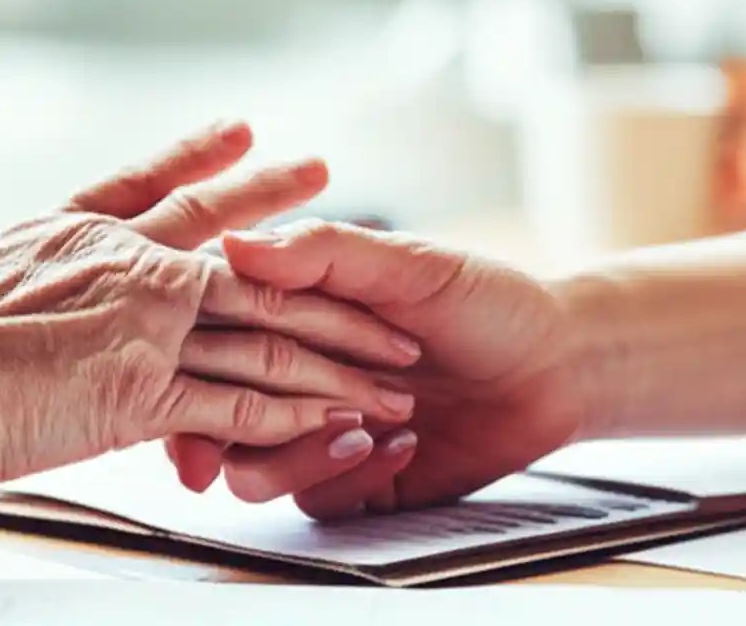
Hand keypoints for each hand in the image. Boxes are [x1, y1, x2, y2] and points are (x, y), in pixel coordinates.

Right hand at [0, 126, 418, 487]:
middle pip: (242, 249)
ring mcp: (147, 327)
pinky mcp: (147, 394)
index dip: (205, 155)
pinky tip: (336, 412)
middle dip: (305, 229)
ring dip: (337, 348)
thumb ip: (28, 273)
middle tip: (343, 195)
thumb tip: (28, 273)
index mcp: (81, 235)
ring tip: (390, 352)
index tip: (242, 129)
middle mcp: (129, 267)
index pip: (157, 183)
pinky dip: (296, 411)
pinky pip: (242, 402)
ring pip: (266, 331)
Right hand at [169, 220, 597, 517]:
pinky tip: (407, 443)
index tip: (203, 369)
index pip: (204, 342)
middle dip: (252, 417)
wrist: (554, 365)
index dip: (191, 360)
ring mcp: (313, 434)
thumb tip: (234, 244)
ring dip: (303, 451)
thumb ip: (322, 253)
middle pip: (210, 419)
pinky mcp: (348, 481)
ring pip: (251, 473)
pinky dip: (354, 471)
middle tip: (326, 400)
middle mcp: (286, 378)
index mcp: (282, 317)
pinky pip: (316, 500)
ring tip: (370, 420)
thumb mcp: (407, 264)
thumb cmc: (480, 300)